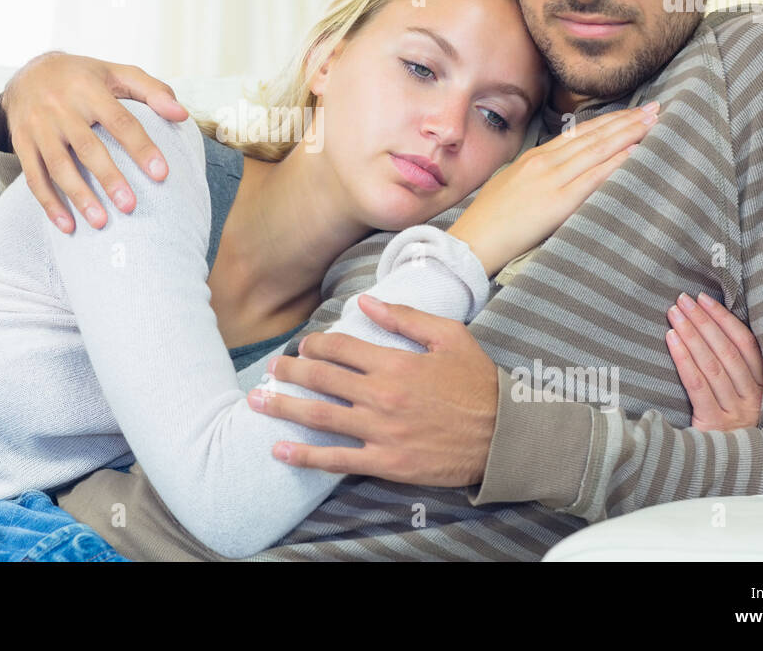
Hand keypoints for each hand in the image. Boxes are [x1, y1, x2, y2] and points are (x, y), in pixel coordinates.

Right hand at [1, 51, 189, 232]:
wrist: (28, 72)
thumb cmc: (83, 76)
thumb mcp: (117, 72)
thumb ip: (152, 90)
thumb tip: (181, 115)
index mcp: (89, 89)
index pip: (119, 120)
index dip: (140, 147)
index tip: (161, 173)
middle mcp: (60, 107)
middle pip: (87, 147)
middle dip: (109, 178)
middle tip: (130, 206)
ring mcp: (38, 127)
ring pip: (58, 166)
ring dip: (79, 196)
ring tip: (101, 222)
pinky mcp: (22, 143)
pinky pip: (34, 177)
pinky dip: (49, 203)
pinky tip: (67, 225)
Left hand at [247, 295, 497, 486]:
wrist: (504, 436)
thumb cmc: (478, 382)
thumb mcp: (449, 336)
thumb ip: (404, 317)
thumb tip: (364, 300)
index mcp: (395, 363)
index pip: (340, 347)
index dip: (316, 343)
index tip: (305, 344)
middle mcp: (382, 396)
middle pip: (322, 378)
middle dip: (290, 371)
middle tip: (272, 368)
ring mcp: (381, 432)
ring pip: (321, 417)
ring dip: (284, 407)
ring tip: (258, 401)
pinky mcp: (386, 463)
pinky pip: (337, 460)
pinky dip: (306, 456)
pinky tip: (280, 450)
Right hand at [447, 102, 660, 276]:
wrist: (473, 241)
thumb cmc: (489, 220)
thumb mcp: (509, 185)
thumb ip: (534, 174)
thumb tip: (556, 172)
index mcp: (533, 157)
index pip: (578, 133)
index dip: (607, 120)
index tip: (630, 112)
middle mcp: (544, 162)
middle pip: (592, 136)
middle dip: (625, 121)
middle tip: (655, 108)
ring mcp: (551, 180)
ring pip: (597, 150)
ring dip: (628, 134)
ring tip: (653, 122)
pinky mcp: (557, 202)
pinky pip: (593, 177)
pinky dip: (616, 162)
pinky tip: (635, 151)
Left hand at [666, 292, 762, 429]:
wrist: (735, 474)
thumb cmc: (734, 431)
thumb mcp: (743, 402)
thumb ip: (737, 373)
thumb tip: (711, 331)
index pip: (746, 344)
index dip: (724, 319)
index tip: (704, 299)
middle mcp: (753, 397)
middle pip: (726, 351)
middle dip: (703, 321)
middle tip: (683, 300)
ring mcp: (735, 411)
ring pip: (712, 365)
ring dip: (691, 334)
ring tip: (674, 314)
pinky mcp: (714, 423)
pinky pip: (697, 385)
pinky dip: (684, 359)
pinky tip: (671, 340)